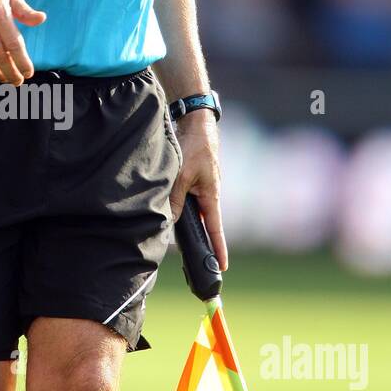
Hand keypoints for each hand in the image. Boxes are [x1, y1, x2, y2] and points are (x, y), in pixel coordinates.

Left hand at [168, 112, 227, 270]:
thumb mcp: (181, 176)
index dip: (219, 249)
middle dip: (199, 241)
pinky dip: (179, 209)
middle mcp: (208, 195)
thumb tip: (169, 222)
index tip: (222, 267)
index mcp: (212, 196)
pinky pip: (187, 201)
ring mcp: (201, 189)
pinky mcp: (193, 182)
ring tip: (177, 239)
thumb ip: (175, 200)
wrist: (195, 123)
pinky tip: (167, 212)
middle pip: (203, 225)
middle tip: (193, 262)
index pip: (216, 230)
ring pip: (192, 213)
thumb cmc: (194, 147)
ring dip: (185, 223)